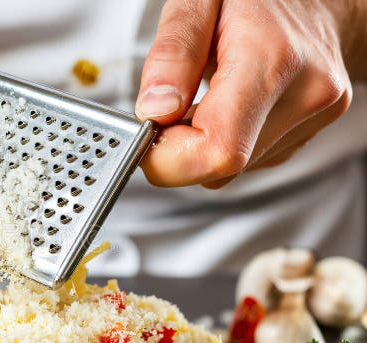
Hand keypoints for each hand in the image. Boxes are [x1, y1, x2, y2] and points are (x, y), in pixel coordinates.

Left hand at [135, 0, 366, 187]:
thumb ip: (174, 53)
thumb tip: (154, 111)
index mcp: (272, 59)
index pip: (218, 151)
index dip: (170, 157)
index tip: (149, 129)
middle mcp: (304, 94)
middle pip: (222, 166)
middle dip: (180, 146)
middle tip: (172, 101)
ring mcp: (313, 116)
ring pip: (233, 168)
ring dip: (203, 142)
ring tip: (206, 91)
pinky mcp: (310, 130)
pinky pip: (250, 158)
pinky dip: (226, 138)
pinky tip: (227, 101)